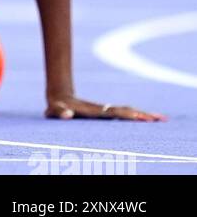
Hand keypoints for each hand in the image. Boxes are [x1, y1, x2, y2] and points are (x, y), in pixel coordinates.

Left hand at [45, 95, 165, 121]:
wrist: (58, 96)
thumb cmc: (56, 107)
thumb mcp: (55, 110)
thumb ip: (60, 112)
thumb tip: (67, 114)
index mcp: (95, 111)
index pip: (115, 114)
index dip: (128, 116)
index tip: (141, 117)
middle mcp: (103, 110)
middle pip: (126, 112)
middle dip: (143, 115)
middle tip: (160, 119)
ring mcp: (105, 111)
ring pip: (128, 112)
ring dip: (143, 115)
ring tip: (161, 119)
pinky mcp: (106, 114)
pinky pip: (124, 116)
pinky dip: (137, 117)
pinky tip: (148, 120)